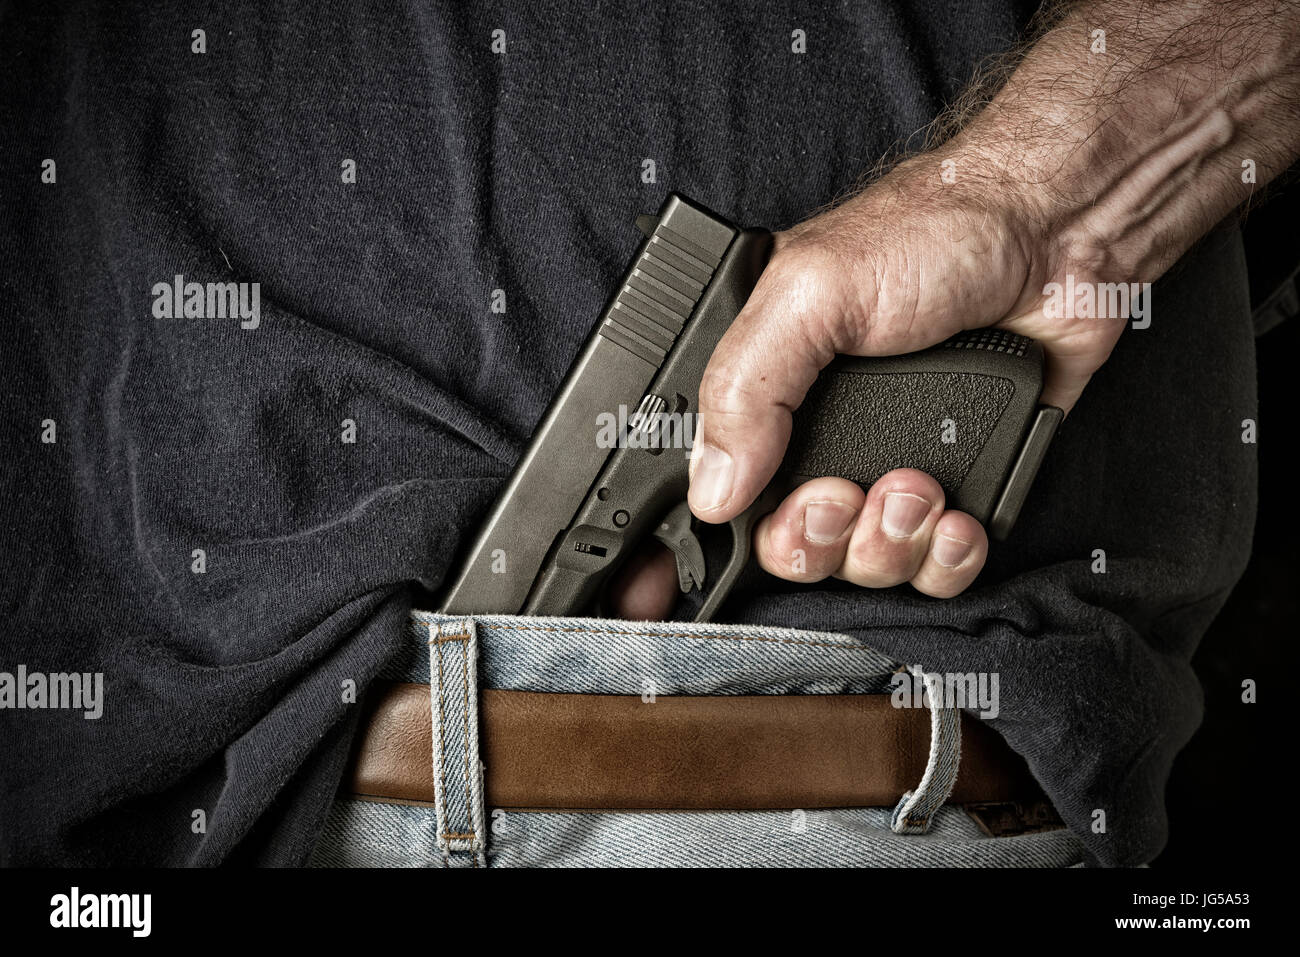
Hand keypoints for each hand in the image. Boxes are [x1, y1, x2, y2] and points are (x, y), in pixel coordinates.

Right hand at [608, 0, 1299, 619]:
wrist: (1057, 235)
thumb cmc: (933, 234)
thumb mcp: (810, 292)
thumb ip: (748, 387)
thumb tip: (712, 486)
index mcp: (767, 393)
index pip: (718, 491)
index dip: (723, 538)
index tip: (749, 539)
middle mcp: (821, 437)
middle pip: (791, 547)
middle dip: (822, 539)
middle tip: (849, 495)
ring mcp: (888, 465)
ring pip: (863, 566)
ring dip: (890, 544)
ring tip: (918, 487)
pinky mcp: (956, 486)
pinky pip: (933, 570)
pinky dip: (945, 559)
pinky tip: (956, 515)